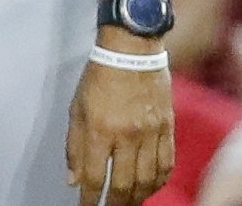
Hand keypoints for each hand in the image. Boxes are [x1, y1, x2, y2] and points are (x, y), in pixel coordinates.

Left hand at [66, 56, 172, 205]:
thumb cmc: (99, 78)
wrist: (132, 51)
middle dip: (115, 204)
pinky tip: (151, 188)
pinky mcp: (168, 128)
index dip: (90, 198)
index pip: (95, 176)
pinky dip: (159, 182)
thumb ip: (75, 147)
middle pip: (124, 184)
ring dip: (138, 198)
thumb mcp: (77, 109)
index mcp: (100, 129)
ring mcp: (151, 133)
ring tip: (128, 204)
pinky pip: (166, 164)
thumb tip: (74, 180)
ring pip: (148, 180)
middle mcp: (127, 135)